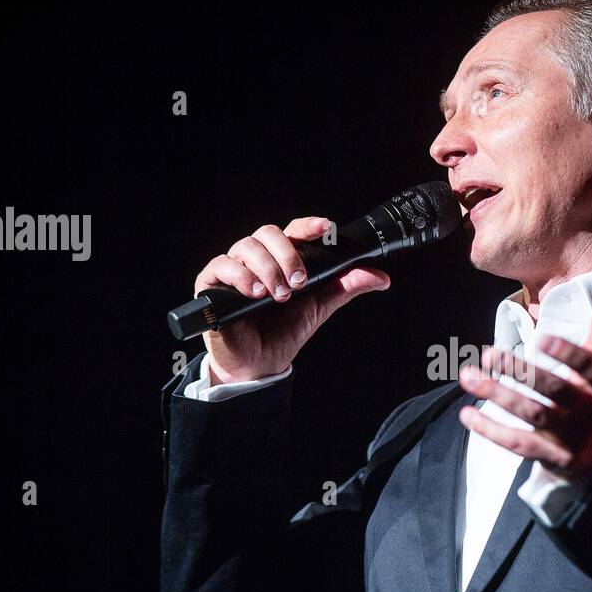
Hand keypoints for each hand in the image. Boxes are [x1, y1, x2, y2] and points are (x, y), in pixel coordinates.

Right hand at [193, 216, 389, 383]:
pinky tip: (254, 292)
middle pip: (268, 233)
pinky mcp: (212, 284)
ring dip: (267, 268)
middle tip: (299, 281)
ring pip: (246, 247)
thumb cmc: (283, 332)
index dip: (308, 226)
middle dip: (287, 254)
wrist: (259, 365)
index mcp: (282, 259)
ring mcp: (234, 269)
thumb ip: (344, 288)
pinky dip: (239, 275)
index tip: (325, 228)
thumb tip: (379, 277)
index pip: (293, 231)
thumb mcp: (319, 308)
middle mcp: (257, 259)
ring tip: (278, 294)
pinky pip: (221, 265)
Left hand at [457, 281, 591, 480]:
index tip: (541, 338)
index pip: (589, 366)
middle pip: (554, 390)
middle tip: (489, 354)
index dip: (567, 353)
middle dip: (521, 372)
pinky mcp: (550, 454)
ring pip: (531, 414)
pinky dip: (491, 431)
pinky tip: (466, 415)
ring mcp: (569, 435)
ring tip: (468, 377)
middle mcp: (588, 409)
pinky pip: (518, 443)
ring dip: (498, 395)